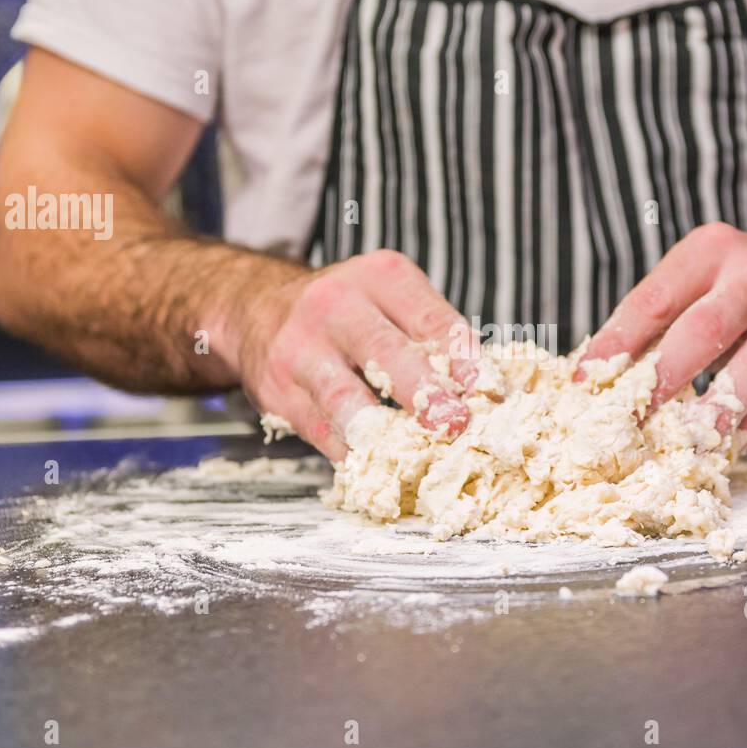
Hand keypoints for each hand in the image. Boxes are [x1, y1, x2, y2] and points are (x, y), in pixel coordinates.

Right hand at [235, 250, 474, 460]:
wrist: (256, 309)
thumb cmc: (345, 312)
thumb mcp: (388, 299)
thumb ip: (431, 337)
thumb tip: (488, 394)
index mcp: (379, 277)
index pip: (429, 317)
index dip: (462, 356)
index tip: (490, 390)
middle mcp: (335, 305)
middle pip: (385, 352)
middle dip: (425, 393)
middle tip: (456, 424)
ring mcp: (300, 347)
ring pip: (344, 396)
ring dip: (384, 432)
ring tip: (414, 457)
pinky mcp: (277, 389)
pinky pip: (319, 429)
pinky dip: (350, 454)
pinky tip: (377, 469)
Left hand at [580, 223, 746, 435]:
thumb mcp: (704, 283)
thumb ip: (658, 322)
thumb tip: (597, 378)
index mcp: (713, 251)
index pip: (654, 300)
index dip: (615, 344)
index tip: (586, 381)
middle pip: (703, 330)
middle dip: (662, 379)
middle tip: (630, 417)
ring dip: (710, 412)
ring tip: (679, 440)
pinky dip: (742, 429)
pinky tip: (717, 446)